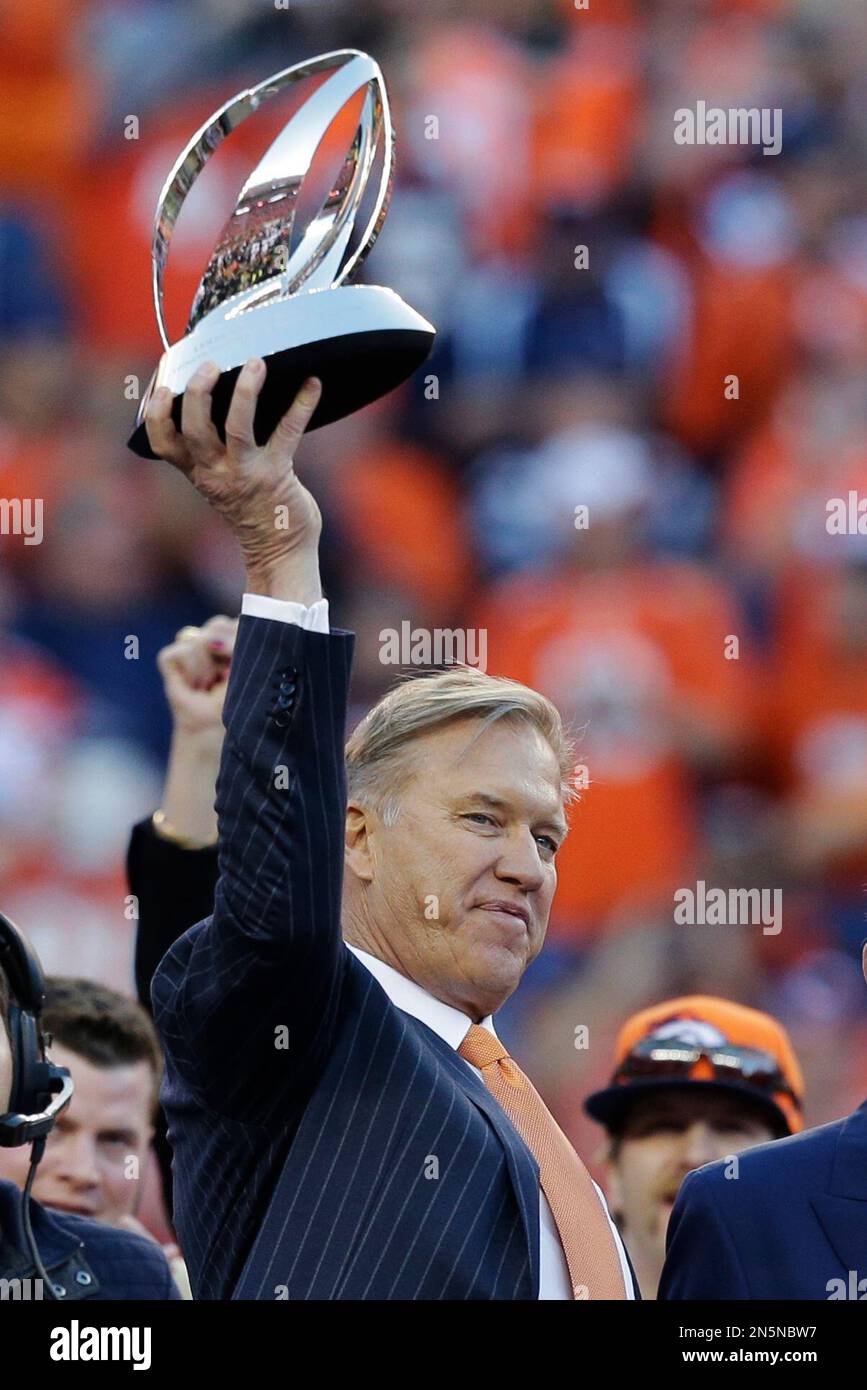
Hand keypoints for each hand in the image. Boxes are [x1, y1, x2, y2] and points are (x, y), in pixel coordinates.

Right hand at [144, 359, 322, 591]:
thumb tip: (221, 398)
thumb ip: (212, 451)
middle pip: (194, 428)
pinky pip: (288, 432)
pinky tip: (313, 383)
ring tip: (255, 364)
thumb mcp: (219, 483)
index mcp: (197, 472)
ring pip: (235, 428)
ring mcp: (246, 474)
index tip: (162, 385)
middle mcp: (216, 473)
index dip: (156, 412)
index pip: (163, 442)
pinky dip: (302, 404)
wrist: (279, 552)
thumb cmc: (252, 509)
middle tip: (210, 365)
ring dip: (245, 392)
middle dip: (197, 392)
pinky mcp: (278, 474)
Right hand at [156, 615, 237, 742]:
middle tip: (226, 677)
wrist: (212, 728)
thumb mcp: (243, 672)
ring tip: (209, 685)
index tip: (243, 661)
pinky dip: (190, 670)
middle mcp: (213, 637)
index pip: (238, 621)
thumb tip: (215, 641)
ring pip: (198, 639)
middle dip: (226, 652)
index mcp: (236, 637)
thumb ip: (236, 647)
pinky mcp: (170, 658)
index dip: (240, 636)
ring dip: (207, 668)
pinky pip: (178, 652)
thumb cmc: (234, 703)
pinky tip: (194, 685)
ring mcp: (190, 645)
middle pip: (218, 624)